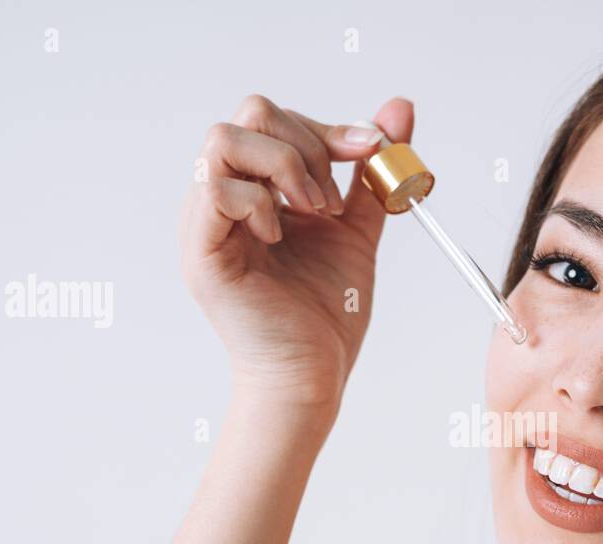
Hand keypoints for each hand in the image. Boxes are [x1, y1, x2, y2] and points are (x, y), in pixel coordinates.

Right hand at [180, 94, 414, 419]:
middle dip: (308, 145)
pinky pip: (216, 189)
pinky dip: (260, 202)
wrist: (313, 375)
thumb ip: (371, 173)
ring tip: (313, 214)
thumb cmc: (325, 315)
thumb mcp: (357, 230)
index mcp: (255, 189)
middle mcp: (224, 198)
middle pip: (251, 113)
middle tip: (334, 202)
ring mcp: (207, 223)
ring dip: (285, 167)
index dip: (327, 128)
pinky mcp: (202, 252)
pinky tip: (282, 238)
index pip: (277, 119)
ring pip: (224, 140)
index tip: (372, 149)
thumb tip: (400, 109)